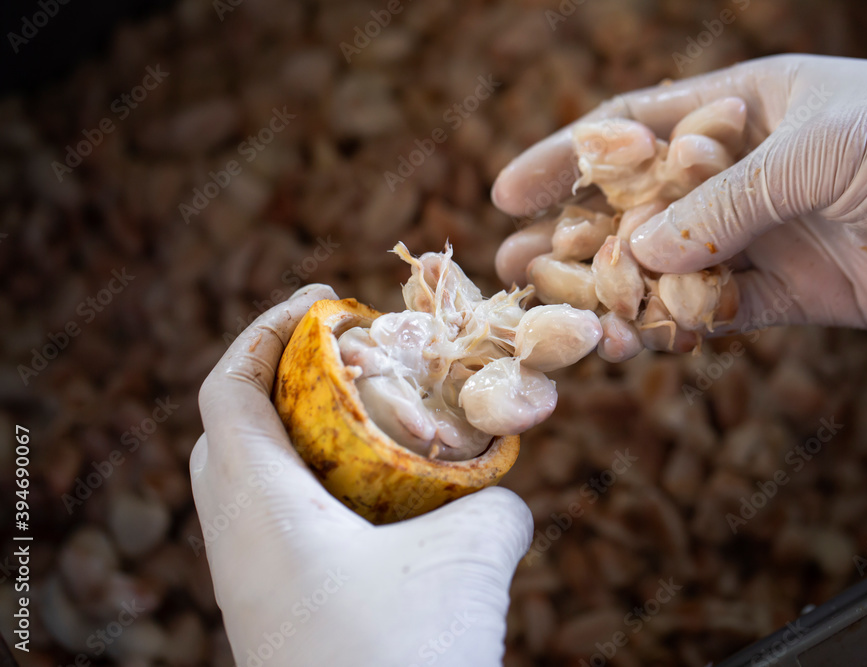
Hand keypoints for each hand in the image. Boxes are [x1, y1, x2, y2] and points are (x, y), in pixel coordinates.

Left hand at [190, 285, 531, 666]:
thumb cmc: (404, 659)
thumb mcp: (470, 562)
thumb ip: (495, 506)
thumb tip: (502, 493)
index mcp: (257, 507)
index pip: (228, 388)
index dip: (269, 328)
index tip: (327, 300)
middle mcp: (238, 542)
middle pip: (233, 430)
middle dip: (284, 378)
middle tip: (350, 360)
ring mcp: (252, 586)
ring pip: (256, 484)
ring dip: (305, 440)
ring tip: (372, 426)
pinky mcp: (278, 617)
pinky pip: (283, 530)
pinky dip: (323, 495)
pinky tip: (386, 508)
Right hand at [492, 54, 866, 330]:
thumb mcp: (817, 149)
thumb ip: (724, 202)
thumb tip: (637, 255)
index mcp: (740, 108)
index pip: (631, 130)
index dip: (565, 159)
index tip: (509, 191)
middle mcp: (740, 171)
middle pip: (636, 205)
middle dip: (574, 236)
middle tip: (514, 268)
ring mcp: (762, 234)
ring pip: (667, 268)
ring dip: (614, 295)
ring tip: (560, 323)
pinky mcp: (790, 292)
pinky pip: (715, 311)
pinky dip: (674, 329)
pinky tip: (635, 345)